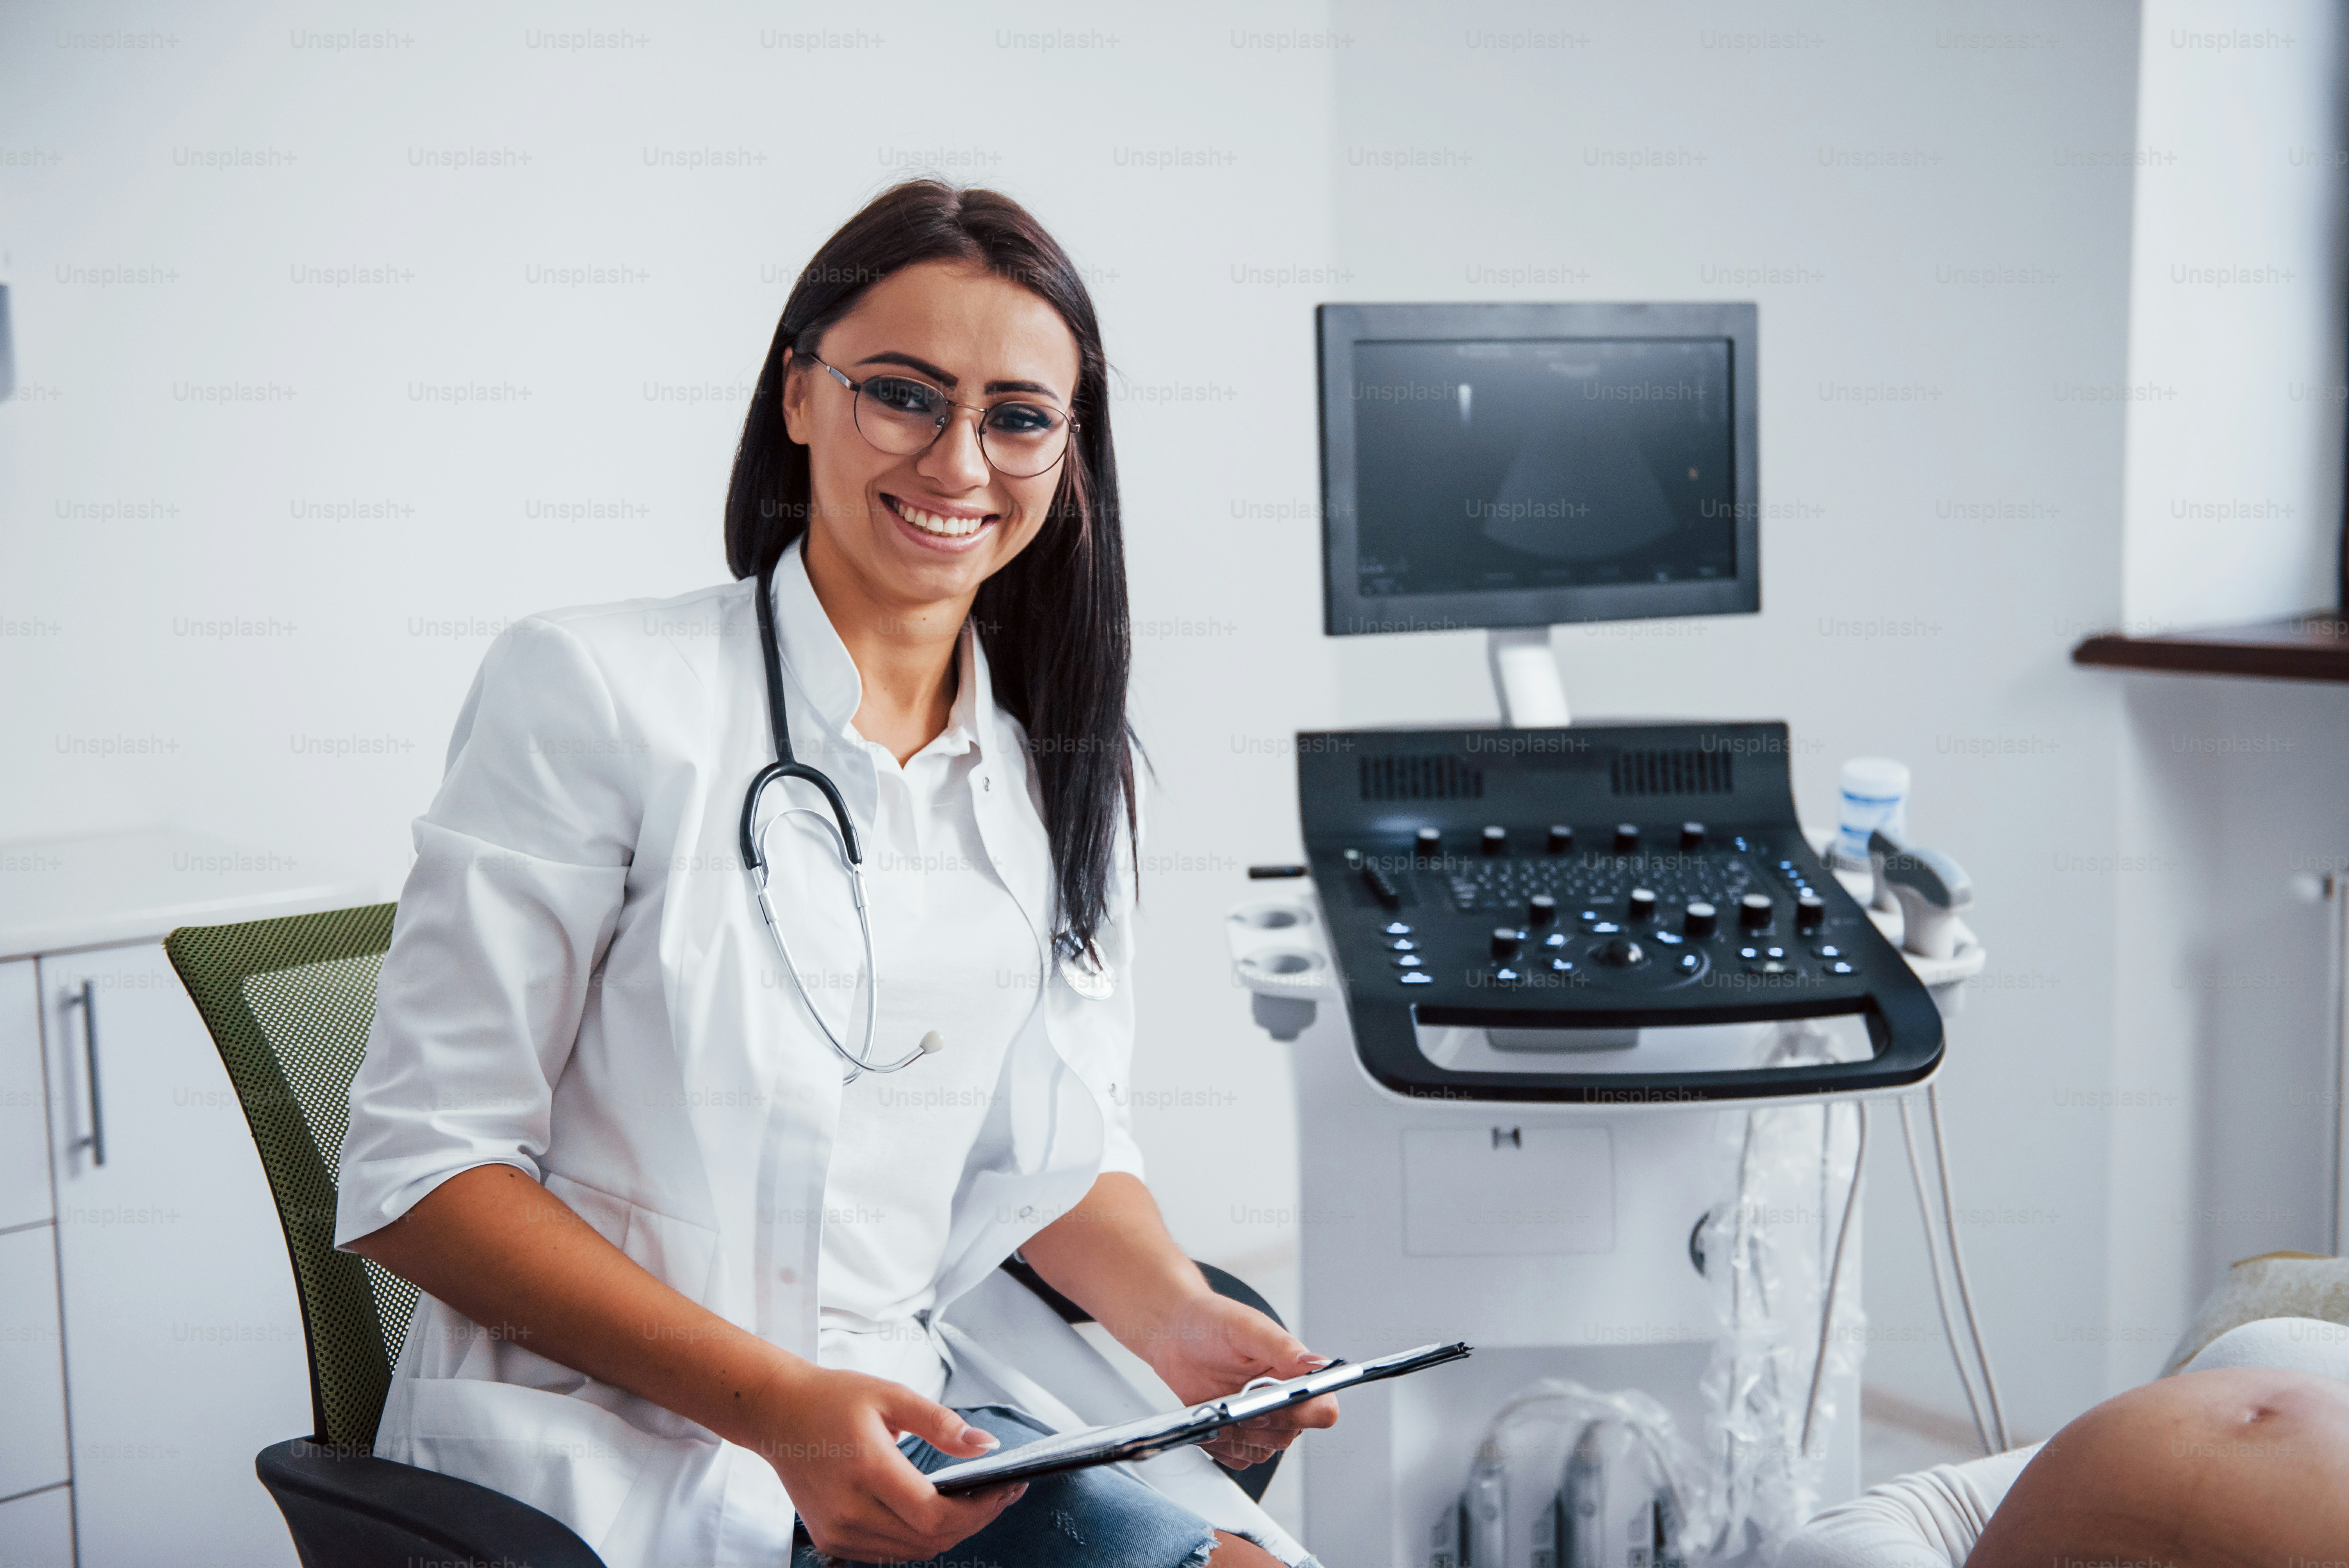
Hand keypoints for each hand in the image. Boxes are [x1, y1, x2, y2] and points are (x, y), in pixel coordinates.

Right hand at [751, 1361, 1023, 1562]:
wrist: (778, 1415)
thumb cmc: (832, 1399)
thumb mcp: (891, 1395)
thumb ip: (941, 1424)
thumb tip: (986, 1446)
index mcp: (866, 1470)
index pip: (934, 1514)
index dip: (979, 1509)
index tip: (1007, 1488)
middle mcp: (849, 1510)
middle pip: (930, 1539)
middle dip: (975, 1520)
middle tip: (1001, 1494)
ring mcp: (837, 1531)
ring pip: (913, 1552)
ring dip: (950, 1532)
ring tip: (975, 1501)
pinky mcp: (831, 1540)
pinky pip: (890, 1552)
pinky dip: (919, 1538)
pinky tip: (936, 1511)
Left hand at [1135, 1289, 1339, 1470]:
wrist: (1175, 1334)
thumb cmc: (1213, 1322)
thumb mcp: (1247, 1328)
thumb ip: (1283, 1347)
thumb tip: (1317, 1363)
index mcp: (1295, 1373)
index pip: (1322, 1407)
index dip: (1305, 1413)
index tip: (1274, 1402)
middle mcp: (1281, 1400)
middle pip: (1290, 1435)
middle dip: (1262, 1423)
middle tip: (1238, 1402)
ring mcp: (1258, 1419)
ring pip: (1265, 1451)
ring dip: (1240, 1436)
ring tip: (1219, 1409)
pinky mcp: (1235, 1434)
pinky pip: (1238, 1457)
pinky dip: (1223, 1446)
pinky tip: (1211, 1422)